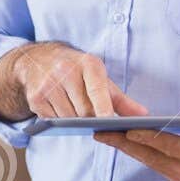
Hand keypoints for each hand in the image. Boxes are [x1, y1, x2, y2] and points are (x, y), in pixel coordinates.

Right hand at [15, 42, 143, 118]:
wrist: (39, 60)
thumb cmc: (77, 71)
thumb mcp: (100, 78)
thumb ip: (122, 100)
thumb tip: (144, 117)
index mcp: (88, 63)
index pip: (97, 88)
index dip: (102, 106)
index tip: (107, 120)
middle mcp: (65, 71)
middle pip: (84, 110)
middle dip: (91, 118)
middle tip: (93, 116)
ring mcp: (48, 84)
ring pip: (69, 118)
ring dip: (75, 121)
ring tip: (74, 108)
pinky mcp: (35, 98)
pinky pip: (53, 120)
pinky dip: (59, 120)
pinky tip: (59, 108)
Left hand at [95, 96, 179, 180]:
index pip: (170, 146)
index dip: (146, 136)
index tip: (125, 129)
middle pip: (153, 158)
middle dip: (125, 144)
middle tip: (101, 132)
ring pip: (152, 163)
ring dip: (128, 149)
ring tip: (105, 135)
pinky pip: (157, 166)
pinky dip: (140, 153)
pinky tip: (123, 142)